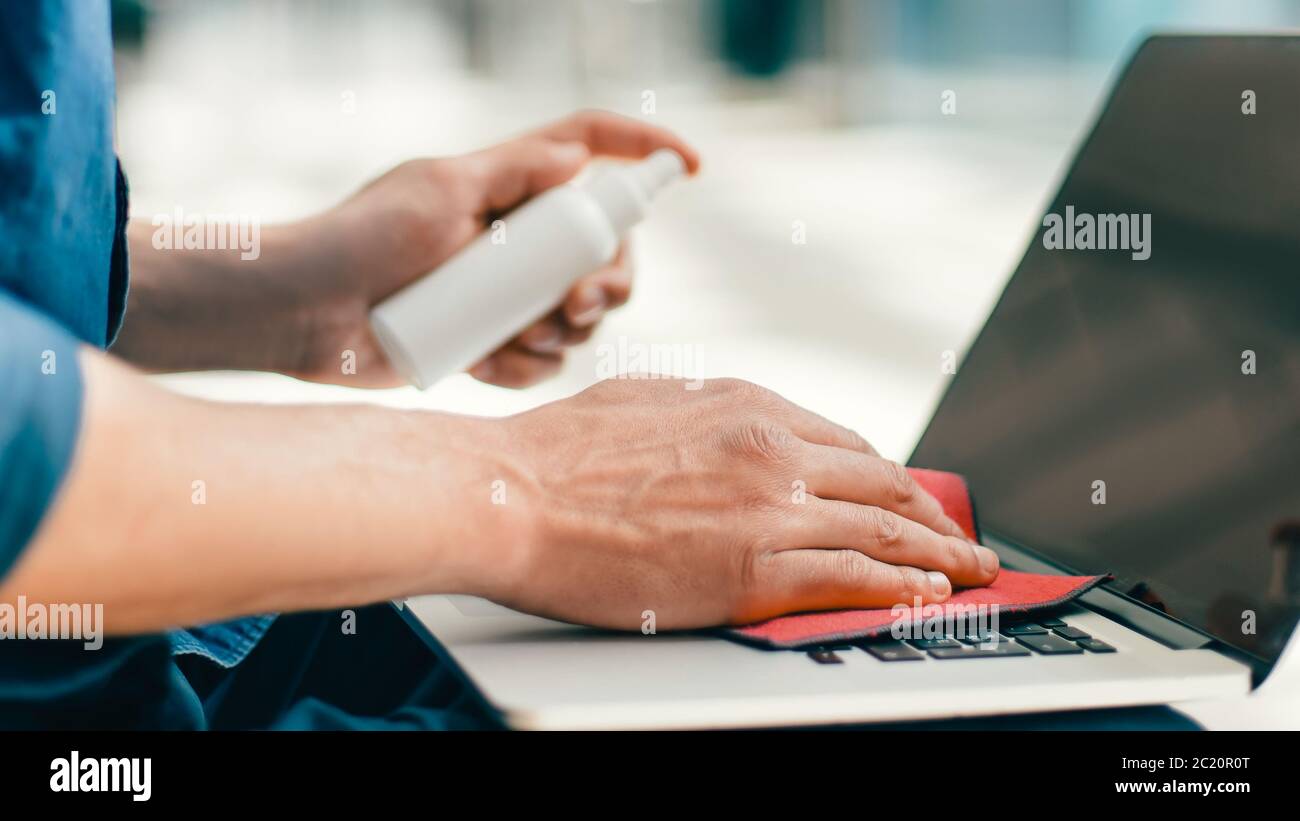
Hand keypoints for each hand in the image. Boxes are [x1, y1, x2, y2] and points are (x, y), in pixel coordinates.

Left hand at [293, 110, 700, 387]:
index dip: (646, 150)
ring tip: (508, 338)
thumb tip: (581, 155)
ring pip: (581, 316)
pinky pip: (543, 362)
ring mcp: (508, 292)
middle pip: (606, 249)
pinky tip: (483, 366)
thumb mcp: (437, 190)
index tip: (690, 169)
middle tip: (577, 303)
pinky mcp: (492, 341)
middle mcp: (520, 236)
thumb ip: (512, 170)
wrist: (307, 315)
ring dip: (559, 334)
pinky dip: (524, 369)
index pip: (593, 148)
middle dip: (610, 280)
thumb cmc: (361, 239)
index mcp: (511, 185)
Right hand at [482, 378, 999, 628]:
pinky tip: (926, 597)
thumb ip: (706, 415)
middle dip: (930, 515)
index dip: (888, 477)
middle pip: (882, 482)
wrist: (512, 493)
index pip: (846, 444)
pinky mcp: (755, 567)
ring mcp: (770, 506)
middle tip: (959, 537)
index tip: (907, 497)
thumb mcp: (648, 402)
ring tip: (968, 572)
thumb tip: (731, 425)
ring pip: (884, 530)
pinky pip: (854, 577)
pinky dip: (901, 588)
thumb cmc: (559, 453)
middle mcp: (773, 448)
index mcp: (746, 406)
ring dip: (938, 555)